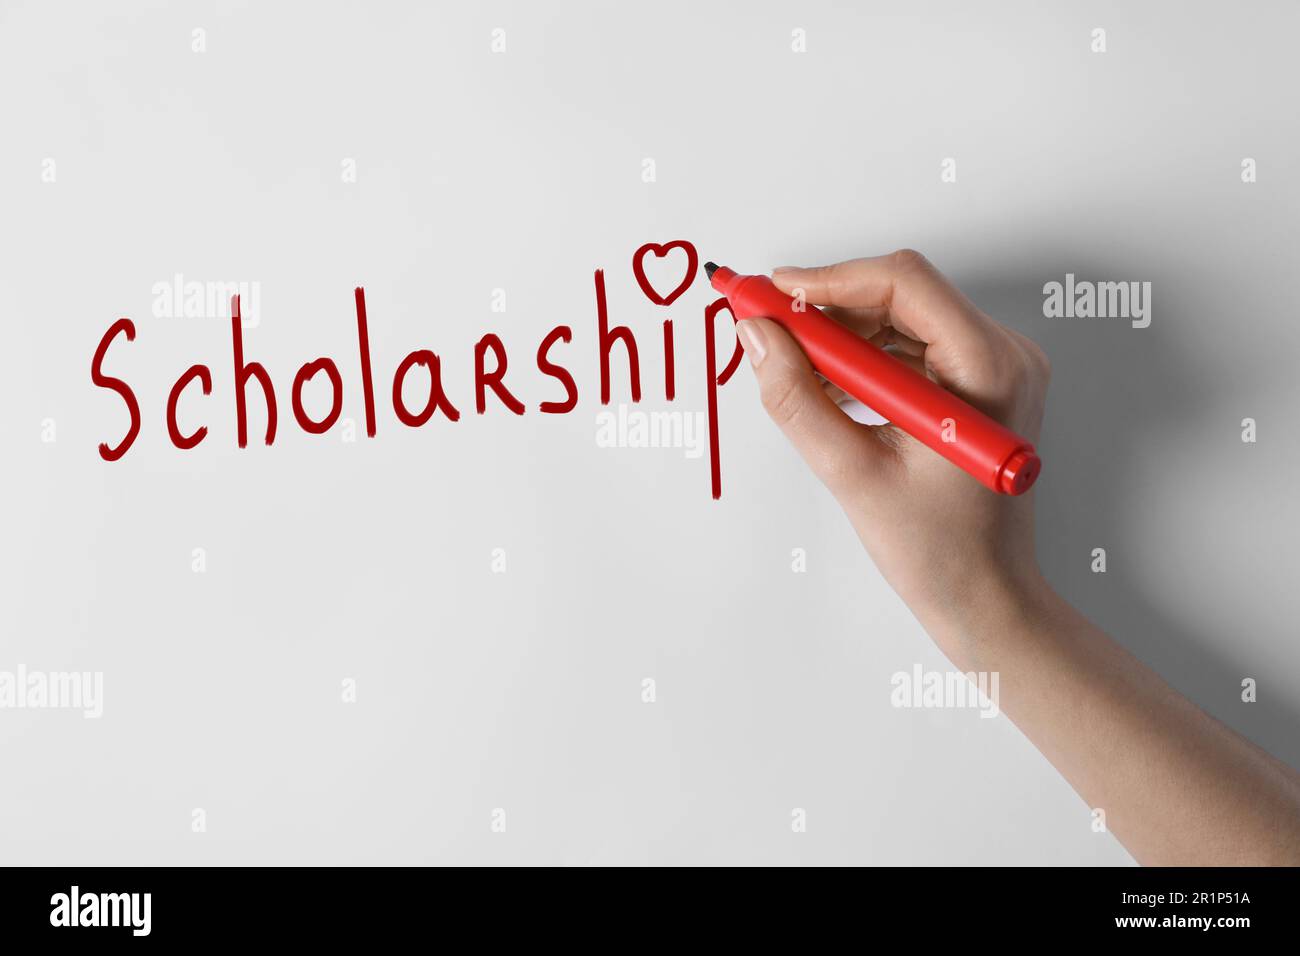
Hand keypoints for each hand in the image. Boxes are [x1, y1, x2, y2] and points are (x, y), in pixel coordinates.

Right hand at [734, 250, 1051, 639]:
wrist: (986, 595)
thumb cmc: (939, 550)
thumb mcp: (852, 474)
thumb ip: (796, 399)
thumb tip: (757, 337)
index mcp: (990, 369)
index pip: (903, 284)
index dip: (828, 281)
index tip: (770, 294)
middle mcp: (1004, 355)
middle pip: (902, 294)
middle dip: (827, 308)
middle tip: (763, 326)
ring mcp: (995, 367)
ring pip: (901, 317)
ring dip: (841, 336)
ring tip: (792, 370)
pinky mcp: (978, 383)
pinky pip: (911, 345)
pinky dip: (863, 358)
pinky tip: (825, 388)